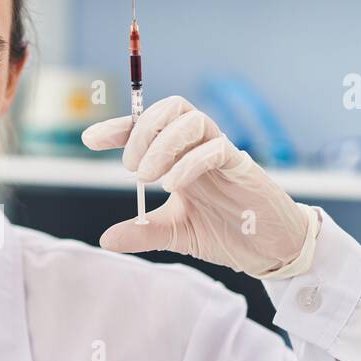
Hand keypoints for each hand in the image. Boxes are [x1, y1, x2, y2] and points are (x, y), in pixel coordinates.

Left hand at [81, 96, 319, 278]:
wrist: (270, 251)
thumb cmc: (228, 233)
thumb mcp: (176, 234)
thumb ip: (143, 232)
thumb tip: (105, 239)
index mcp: (182, 158)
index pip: (149, 129)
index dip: (119, 128)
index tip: (90, 139)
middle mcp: (200, 149)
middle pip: (172, 109)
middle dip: (142, 129)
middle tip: (129, 166)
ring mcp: (222, 155)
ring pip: (193, 120)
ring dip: (162, 143)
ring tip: (147, 176)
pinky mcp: (243, 168)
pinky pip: (216, 149)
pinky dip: (189, 163)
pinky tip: (173, 184)